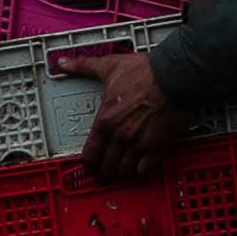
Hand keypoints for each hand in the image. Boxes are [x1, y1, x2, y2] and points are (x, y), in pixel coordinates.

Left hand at [49, 48, 189, 183]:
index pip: (90, 154)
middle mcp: (120, 136)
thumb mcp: (109, 66)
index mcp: (105, 121)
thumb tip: (63, 63)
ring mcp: (139, 143)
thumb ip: (83, 66)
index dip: (90, 160)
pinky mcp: (158, 147)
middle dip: (106, 167)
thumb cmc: (144, 72)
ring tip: (124, 167)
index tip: (93, 159)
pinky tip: (142, 165)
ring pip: (125, 171)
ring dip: (123, 171)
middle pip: (107, 167)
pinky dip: (142, 171)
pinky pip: (145, 170)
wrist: (173, 75)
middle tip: (109, 165)